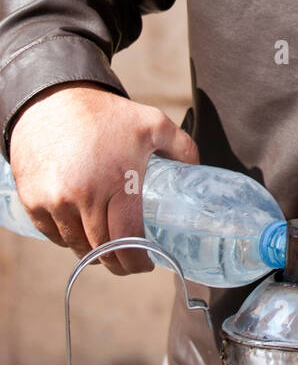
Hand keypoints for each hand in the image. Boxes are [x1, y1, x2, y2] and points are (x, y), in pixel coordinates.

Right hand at [8, 82, 198, 275]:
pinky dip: (67, 239)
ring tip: (105, 246)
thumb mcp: (152, 124)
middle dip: (118, 262)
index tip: (147, 264)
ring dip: (93, 252)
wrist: (52, 100)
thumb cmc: (105, 114)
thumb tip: (198, 170)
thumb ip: (182, 147)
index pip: (129, 239)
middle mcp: (84, 196)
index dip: (139, 260)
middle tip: (128, 260)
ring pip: (76, 246)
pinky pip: (53, 235)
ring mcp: (55, 201)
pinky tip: (80, 231)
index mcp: (118, 181)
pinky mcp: (33, 201)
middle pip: (102, 249)